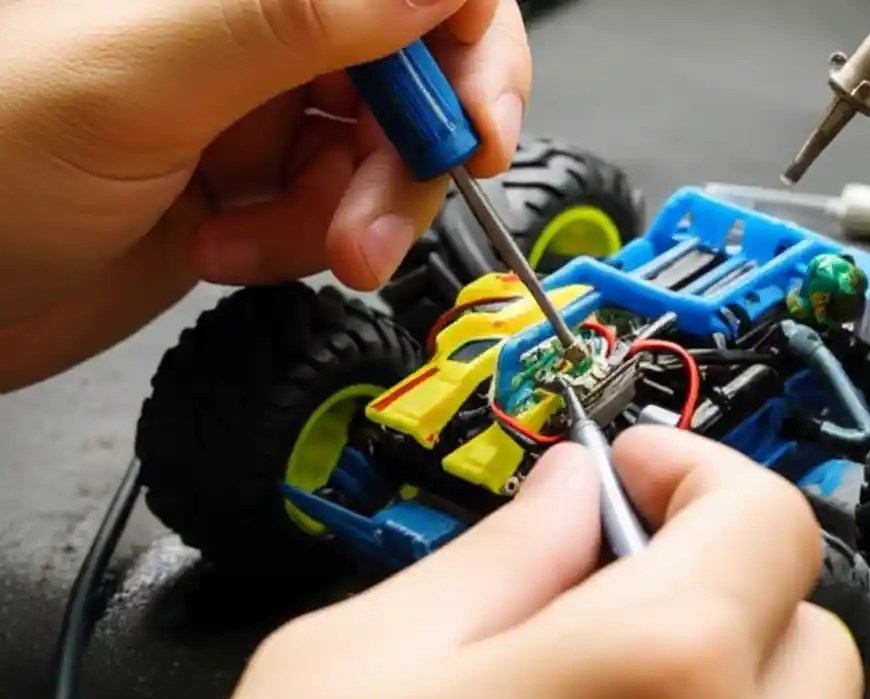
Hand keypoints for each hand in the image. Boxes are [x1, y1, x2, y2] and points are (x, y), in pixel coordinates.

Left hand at [0, 0, 529, 390]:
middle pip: (417, 68)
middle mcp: (255, 23)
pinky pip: (337, 208)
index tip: (477, 122)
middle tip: (375, 223)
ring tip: (274, 248)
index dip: (469, 39)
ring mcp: (255, 102)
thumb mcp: (137, 80)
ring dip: (352, 216)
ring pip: (383, 152)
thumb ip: (295, 15)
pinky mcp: (251, 180)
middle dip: (410, 155)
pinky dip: (303, 244)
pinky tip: (227, 250)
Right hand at [223, 427, 862, 698]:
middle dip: (718, 591)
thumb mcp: (355, 666)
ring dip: (720, 696)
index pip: (767, 523)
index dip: (702, 475)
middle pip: (805, 637)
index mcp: (651, 680)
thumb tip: (562, 500)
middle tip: (612, 590)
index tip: (645, 476)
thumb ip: (494, 561)